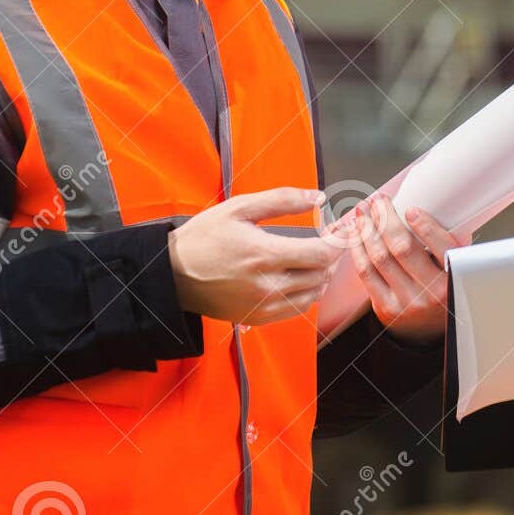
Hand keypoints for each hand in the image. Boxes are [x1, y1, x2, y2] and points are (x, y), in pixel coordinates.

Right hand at [169, 187, 340, 325]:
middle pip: (322, 274)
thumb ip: (282, 200)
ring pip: (314, 293)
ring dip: (322, 275)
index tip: (340, 231)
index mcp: (265, 255)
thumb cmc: (204, 237)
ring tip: (314, 257)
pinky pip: (297, 308)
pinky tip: (300, 276)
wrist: (172, 274)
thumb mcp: (239, 207)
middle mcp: (268, 285)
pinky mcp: (258, 318)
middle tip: (327, 239)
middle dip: (331, 256)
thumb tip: (319, 196)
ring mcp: (264, 305)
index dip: (339, 242)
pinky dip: (308, 292)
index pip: (322, 254)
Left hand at [337, 194, 469, 343]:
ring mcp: (406, 302)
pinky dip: (358, 249)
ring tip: (363, 213)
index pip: (442, 247)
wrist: (429, 328)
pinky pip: (366, 272)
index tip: (411, 209)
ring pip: (379, 258)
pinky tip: (356, 234)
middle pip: (402, 248)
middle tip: (379, 202)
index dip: (425, 226)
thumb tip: (437, 208)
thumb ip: (450, 242)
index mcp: (453, 279)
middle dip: (386, 219)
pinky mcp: (385, 307)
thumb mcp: (456, 267)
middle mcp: (430, 293)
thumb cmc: (442, 288)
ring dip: (367, 230)